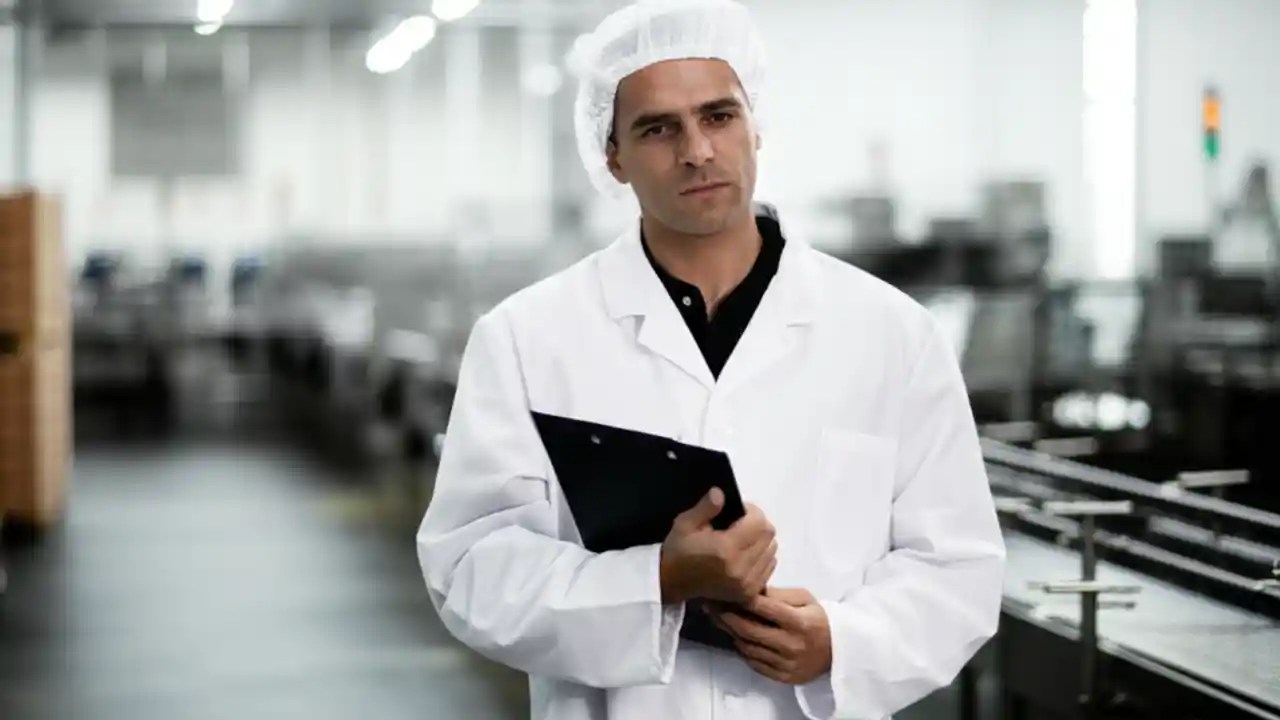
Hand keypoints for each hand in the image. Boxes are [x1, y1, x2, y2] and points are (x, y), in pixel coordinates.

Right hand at [659, 488, 777, 604]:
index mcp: (725, 549)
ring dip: (761, 541)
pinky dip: (762, 557)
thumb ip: (706, 507)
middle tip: (740, 524)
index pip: (759, 523)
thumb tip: (721, 493)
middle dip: (758, 524)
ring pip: (772, 551)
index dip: (752, 511)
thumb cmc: (678, 550)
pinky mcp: (748, 593)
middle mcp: (740, 568)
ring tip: (742, 540)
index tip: (739, 511)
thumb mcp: (685, 523)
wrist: (672, 583)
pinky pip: (768, 567)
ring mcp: (746, 583)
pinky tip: (745, 555)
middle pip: (769, 536)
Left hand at [711, 587, 831, 684]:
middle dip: (725, 616)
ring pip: (747, 647)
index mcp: (798, 622)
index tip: (723, 589)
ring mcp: (786, 664)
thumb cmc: (818, 619)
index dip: (740, 597)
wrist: (838, 652)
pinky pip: (754, 663)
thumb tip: (751, 588)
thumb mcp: (805, 598)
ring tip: (717, 619)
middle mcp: (791, 644)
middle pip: (748, 629)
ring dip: (730, 632)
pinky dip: (742, 649)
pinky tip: (736, 637)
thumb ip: (779, 593)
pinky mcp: (782, 677)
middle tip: (710, 605)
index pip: (762, 608)